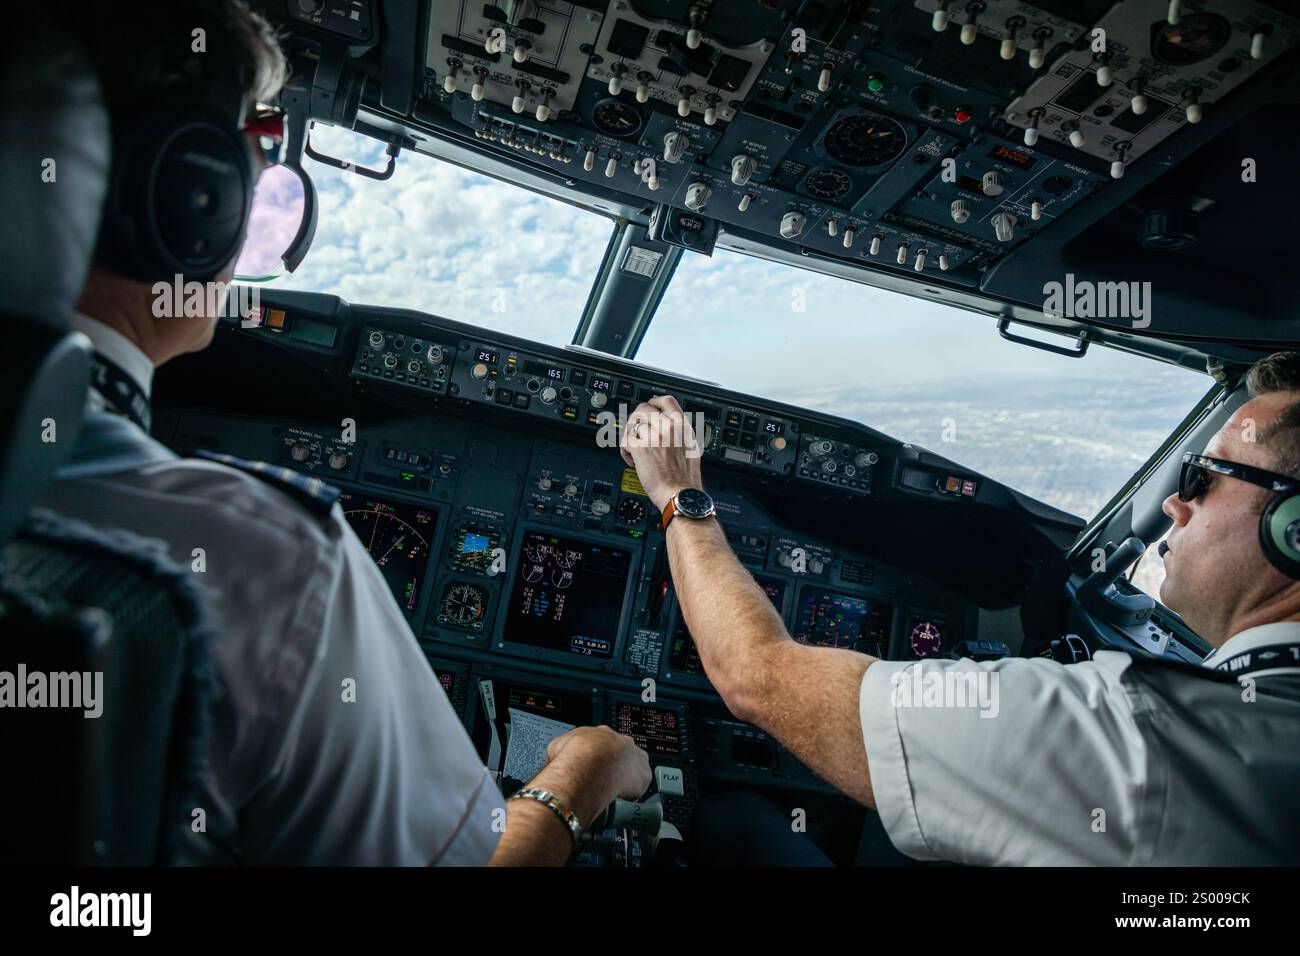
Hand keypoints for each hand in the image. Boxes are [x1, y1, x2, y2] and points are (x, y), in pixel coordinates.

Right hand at [542, 725, 651, 821]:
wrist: (590, 764)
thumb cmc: (573, 754)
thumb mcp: (557, 746)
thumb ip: (562, 749)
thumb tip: (555, 757)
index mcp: (601, 733)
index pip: (603, 745)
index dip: (597, 757)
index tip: (591, 768)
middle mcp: (621, 742)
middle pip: (621, 755)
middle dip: (613, 767)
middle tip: (602, 781)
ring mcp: (636, 757)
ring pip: (633, 769)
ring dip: (624, 779)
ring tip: (611, 793)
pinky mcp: (644, 775)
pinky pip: (640, 787)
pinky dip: (631, 795)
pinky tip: (620, 801)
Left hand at [618, 394, 704, 512]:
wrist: (681, 494)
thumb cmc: (685, 478)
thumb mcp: (691, 447)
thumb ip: (679, 433)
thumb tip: (666, 424)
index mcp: (682, 427)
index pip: (666, 401)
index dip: (653, 402)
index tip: (649, 407)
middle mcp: (668, 428)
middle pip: (643, 409)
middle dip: (636, 421)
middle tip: (636, 433)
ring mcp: (654, 436)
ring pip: (632, 426)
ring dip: (630, 438)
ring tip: (636, 452)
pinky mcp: (641, 448)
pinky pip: (625, 440)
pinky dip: (625, 451)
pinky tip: (633, 460)